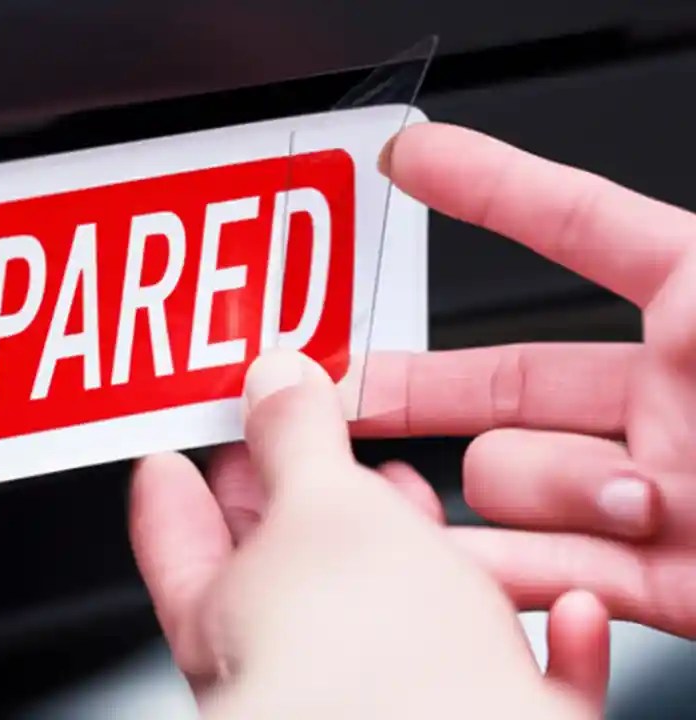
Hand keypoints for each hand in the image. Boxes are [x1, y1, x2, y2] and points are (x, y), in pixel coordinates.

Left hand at [130, 349, 606, 718]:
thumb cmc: (367, 652)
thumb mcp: (321, 503)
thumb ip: (294, 438)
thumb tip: (271, 382)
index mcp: (221, 617)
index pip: (177, 536)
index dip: (173, 489)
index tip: (170, 448)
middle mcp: (290, 672)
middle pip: (290, 574)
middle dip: (310, 503)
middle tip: (308, 445)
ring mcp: (380, 705)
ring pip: (400, 627)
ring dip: (426, 562)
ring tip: (427, 505)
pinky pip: (512, 685)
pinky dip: (544, 646)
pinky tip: (571, 612)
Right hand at [349, 122, 695, 638]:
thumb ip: (687, 265)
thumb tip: (576, 189)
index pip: (573, 227)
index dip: (486, 186)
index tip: (409, 162)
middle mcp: (673, 399)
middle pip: (500, 377)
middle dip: (412, 380)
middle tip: (332, 386)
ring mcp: (655, 492)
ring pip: (514, 479)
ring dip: (548, 492)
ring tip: (635, 507)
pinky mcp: (660, 583)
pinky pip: (546, 568)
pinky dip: (509, 567)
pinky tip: (485, 562)